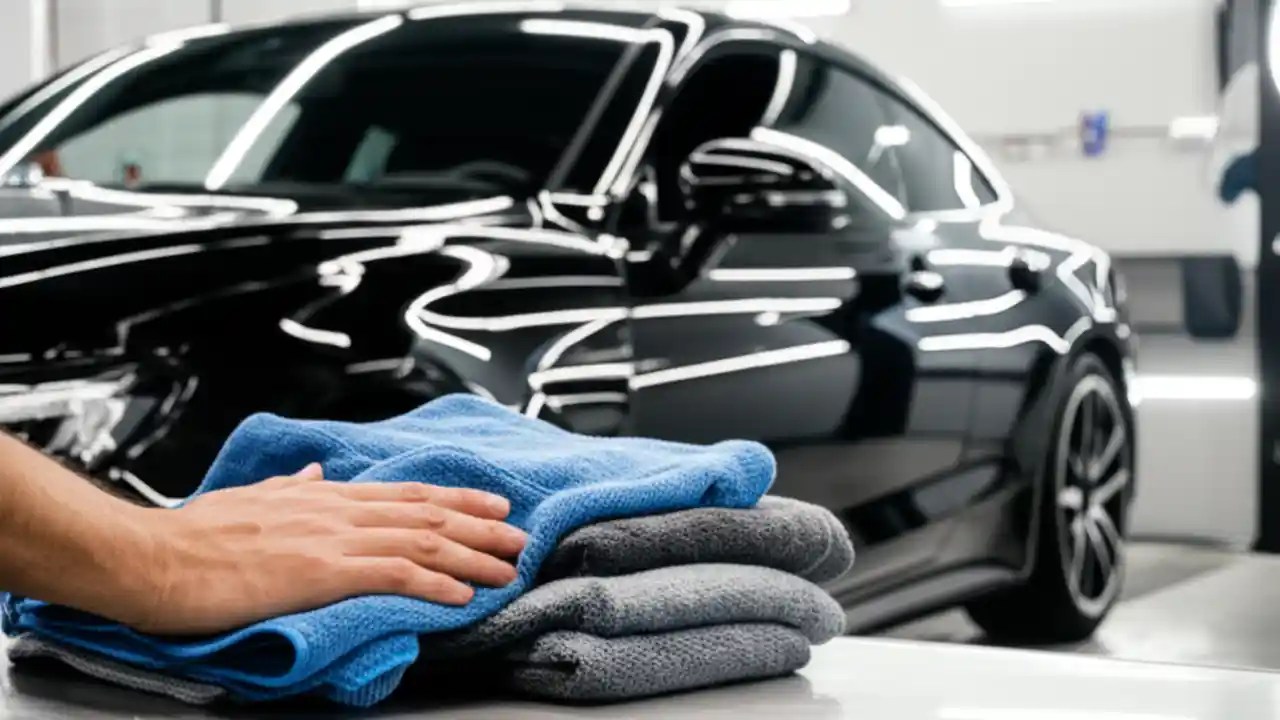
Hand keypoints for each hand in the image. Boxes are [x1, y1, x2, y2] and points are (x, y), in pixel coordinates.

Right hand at [120, 464, 526, 634]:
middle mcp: (336, 510)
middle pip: (426, 515)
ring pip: (420, 542)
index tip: (492, 504)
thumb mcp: (251, 499)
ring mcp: (331, 539)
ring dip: (472, 556)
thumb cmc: (194, 536)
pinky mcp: (320, 571)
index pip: (406, 495)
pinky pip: (392, 575)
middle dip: (481, 526)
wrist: (153, 558)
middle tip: (522, 536)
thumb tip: (318, 472)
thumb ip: (292, 488)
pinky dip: (434, 583)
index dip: (455, 499)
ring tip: (509, 568)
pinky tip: (462, 594)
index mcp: (323, 497)